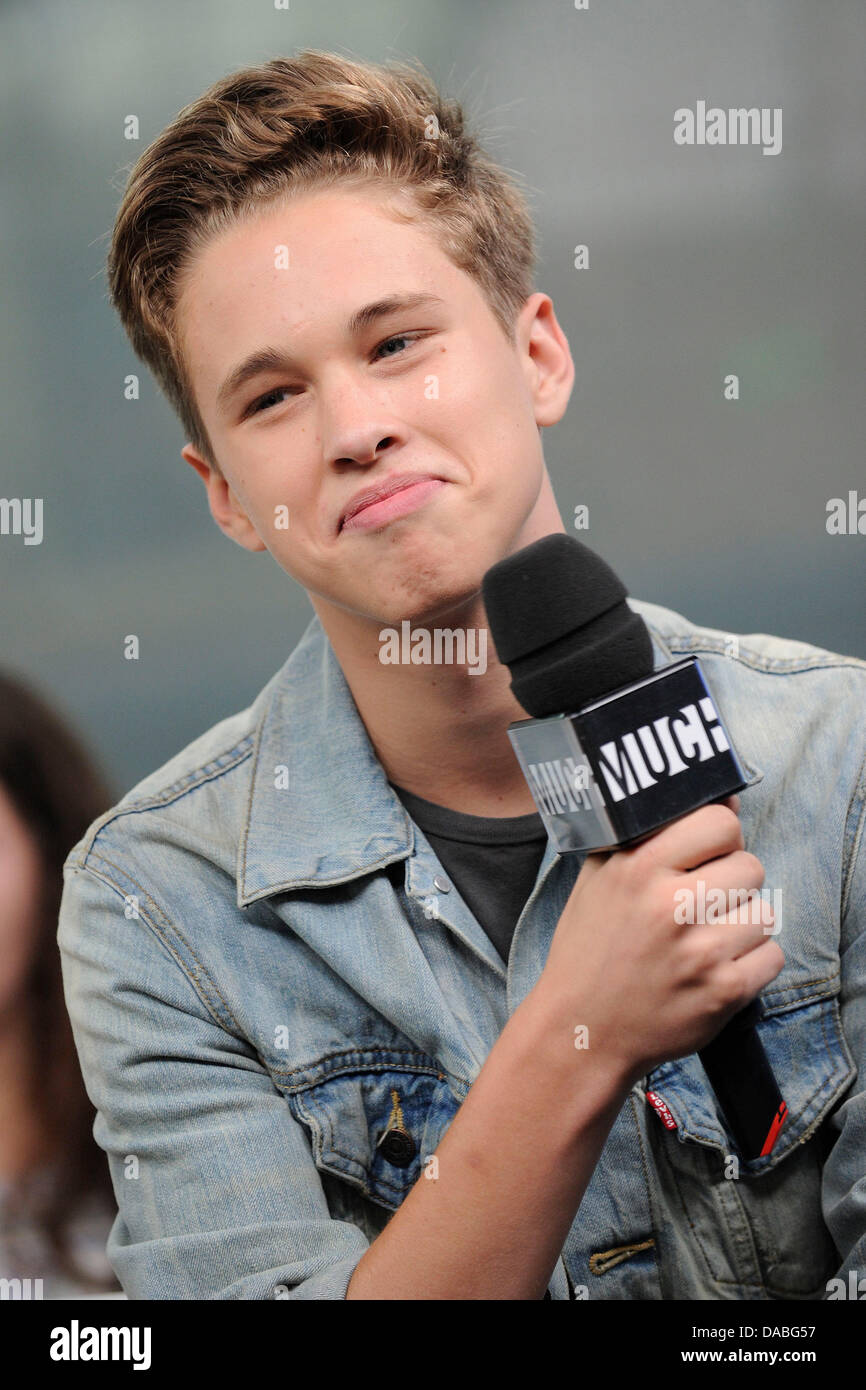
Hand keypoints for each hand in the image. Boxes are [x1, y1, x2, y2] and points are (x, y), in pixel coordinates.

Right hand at [533, 797, 784, 1087]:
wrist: (581, 1030)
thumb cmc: (591, 950)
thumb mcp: (599, 878)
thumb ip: (650, 833)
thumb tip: (720, 798)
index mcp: (637, 869)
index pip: (720, 821)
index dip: (719, 837)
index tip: (705, 854)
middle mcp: (669, 906)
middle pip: (750, 865)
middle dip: (733, 883)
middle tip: (704, 903)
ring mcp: (699, 952)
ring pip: (765, 911)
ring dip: (742, 924)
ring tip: (706, 939)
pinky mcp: (722, 993)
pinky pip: (772, 956)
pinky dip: (752, 963)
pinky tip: (717, 968)